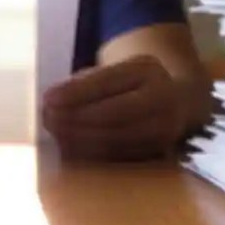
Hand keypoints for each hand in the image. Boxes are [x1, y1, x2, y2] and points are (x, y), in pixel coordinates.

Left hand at [42, 55, 187, 160]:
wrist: (176, 103)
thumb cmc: (130, 86)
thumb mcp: (113, 72)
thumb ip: (84, 82)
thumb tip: (52, 101)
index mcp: (147, 68)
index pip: (107, 80)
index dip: (76, 92)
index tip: (48, 99)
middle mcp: (162, 96)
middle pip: (114, 112)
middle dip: (77, 119)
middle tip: (49, 121)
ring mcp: (165, 127)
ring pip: (117, 137)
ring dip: (81, 140)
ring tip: (57, 136)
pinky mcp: (159, 151)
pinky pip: (121, 155)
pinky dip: (93, 154)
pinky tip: (73, 149)